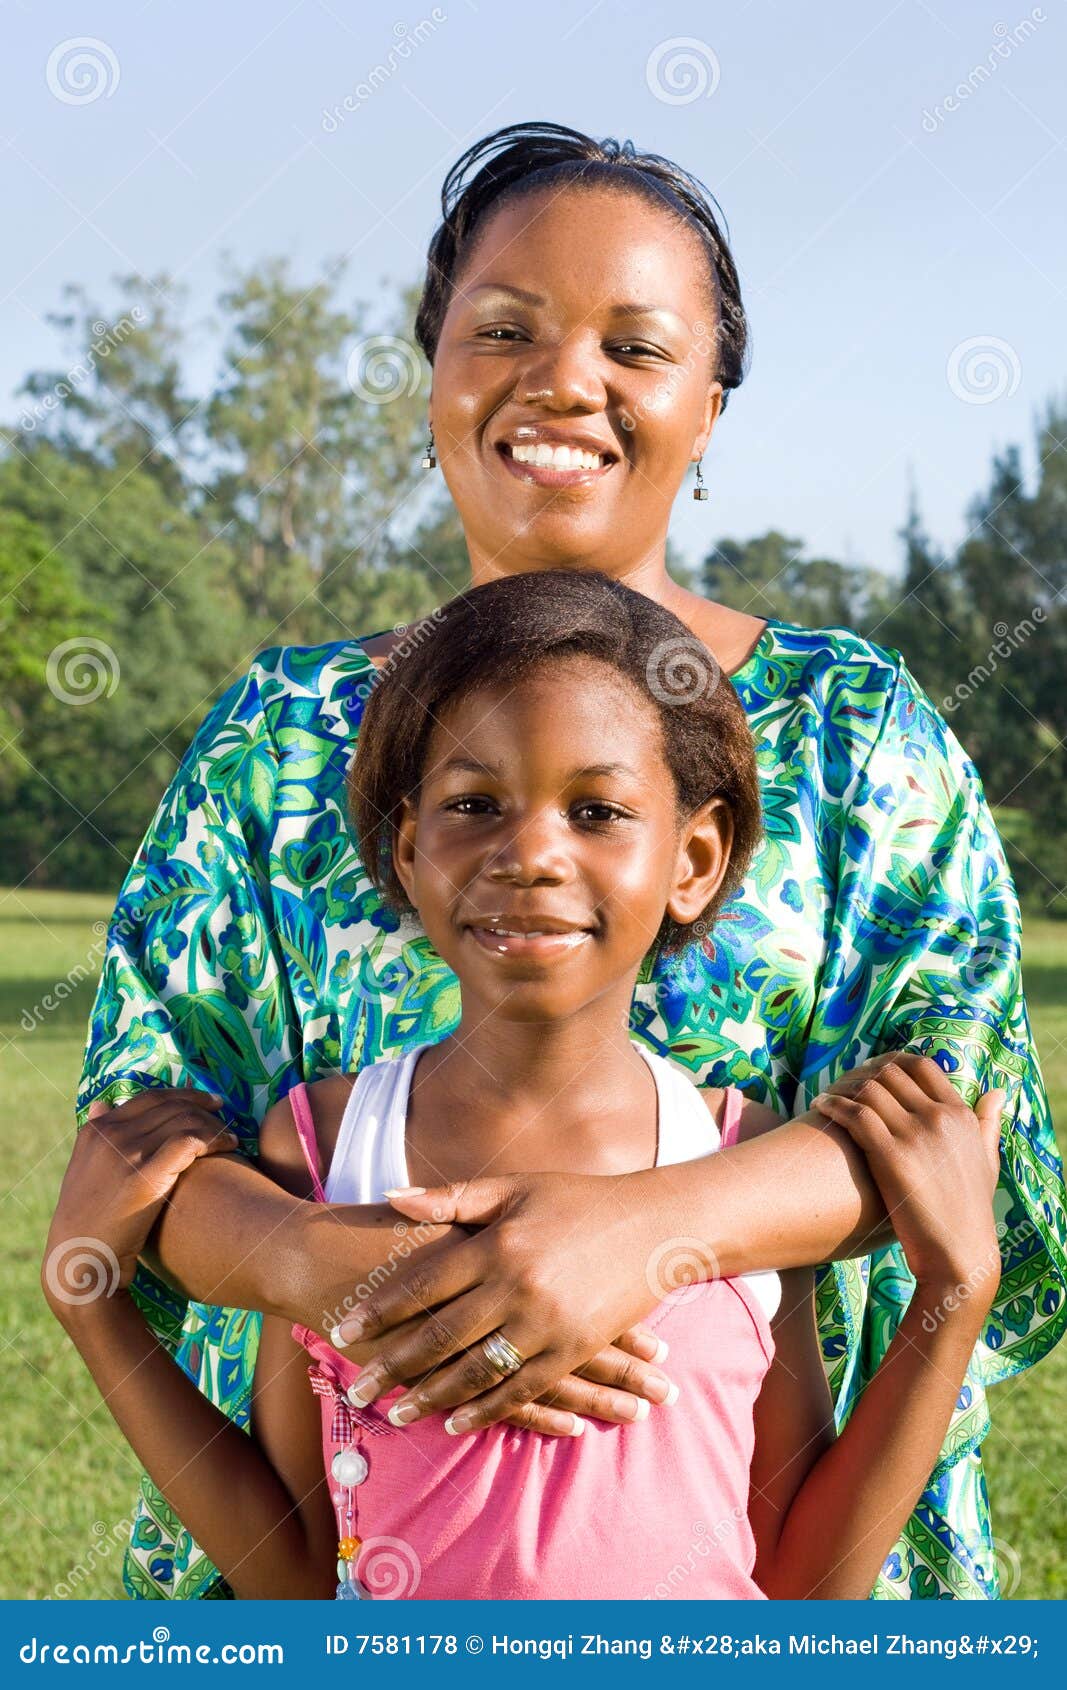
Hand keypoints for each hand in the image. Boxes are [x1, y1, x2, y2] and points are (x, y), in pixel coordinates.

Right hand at [43, 1088, 236, 1315]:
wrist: (80, 1263)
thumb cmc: (89, 1225)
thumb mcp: (83, 1173)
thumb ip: (98, 1140)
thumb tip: (102, 1104)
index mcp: (96, 1131)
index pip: (148, 1098)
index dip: (182, 1095)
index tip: (204, 1101)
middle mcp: (111, 1134)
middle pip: (170, 1106)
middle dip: (202, 1106)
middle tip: (223, 1112)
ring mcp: (128, 1152)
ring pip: (185, 1120)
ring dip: (214, 1125)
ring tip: (230, 1137)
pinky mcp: (147, 1174)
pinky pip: (192, 1140)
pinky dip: (216, 1139)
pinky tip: (229, 1148)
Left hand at [328, 1170, 682, 1429]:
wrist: (654, 1226)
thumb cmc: (577, 1200)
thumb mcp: (513, 1188)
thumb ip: (451, 1198)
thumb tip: (390, 1198)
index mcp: (496, 1243)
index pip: (423, 1283)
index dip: (380, 1309)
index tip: (344, 1328)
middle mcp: (515, 1286)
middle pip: (439, 1334)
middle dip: (392, 1365)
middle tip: (354, 1388)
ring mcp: (545, 1322)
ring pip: (474, 1370)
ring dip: (431, 1396)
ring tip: (395, 1413)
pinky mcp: (572, 1348)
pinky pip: (520, 1388)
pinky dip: (486, 1409)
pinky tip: (455, 1422)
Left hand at [812, 1053, 1003, 1297]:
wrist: (958, 1255)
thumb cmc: (969, 1212)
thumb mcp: (987, 1161)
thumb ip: (988, 1123)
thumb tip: (997, 1091)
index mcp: (960, 1116)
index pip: (922, 1066)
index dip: (892, 1061)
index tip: (872, 1069)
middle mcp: (939, 1118)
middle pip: (890, 1073)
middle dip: (862, 1073)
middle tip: (844, 1082)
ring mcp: (915, 1135)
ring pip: (869, 1089)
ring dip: (843, 1087)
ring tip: (829, 1095)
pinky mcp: (891, 1156)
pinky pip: (855, 1114)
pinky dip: (834, 1105)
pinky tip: (821, 1106)